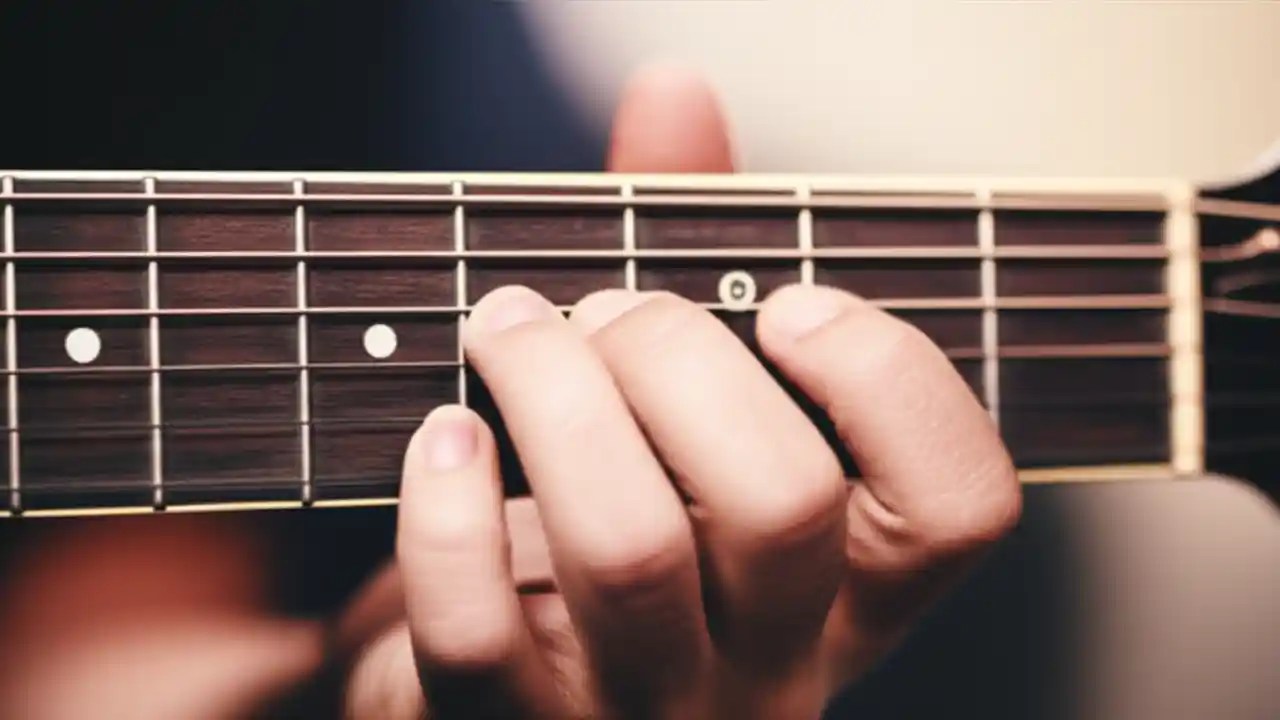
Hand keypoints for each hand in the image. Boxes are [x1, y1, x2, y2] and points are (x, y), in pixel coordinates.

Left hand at [343, 65, 1020, 718]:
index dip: (894, 383)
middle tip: (606, 313)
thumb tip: (678, 93)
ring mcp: (639, 711)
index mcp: (840, 594)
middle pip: (783, 503)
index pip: (962, 509)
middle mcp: (765, 669)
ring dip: (555, 392)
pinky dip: (444, 505)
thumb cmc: (596, 530)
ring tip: (507, 333)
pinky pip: (475, 627)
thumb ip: (692, 257)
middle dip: (677, 353)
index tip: (788, 308)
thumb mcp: (677, 422)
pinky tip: (442, 437)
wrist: (477, 703)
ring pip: (630, 547)